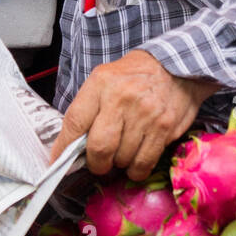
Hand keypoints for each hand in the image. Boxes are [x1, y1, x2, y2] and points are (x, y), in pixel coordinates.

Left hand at [49, 50, 217, 180]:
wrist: (176, 65)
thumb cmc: (134, 76)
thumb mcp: (104, 79)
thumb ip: (88, 109)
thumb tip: (70, 146)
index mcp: (101, 83)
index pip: (75, 122)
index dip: (64, 147)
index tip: (59, 160)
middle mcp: (122, 98)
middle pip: (99, 148)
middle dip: (95, 163)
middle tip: (98, 163)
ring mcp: (145, 114)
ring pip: (122, 159)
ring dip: (119, 163)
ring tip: (123, 151)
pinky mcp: (164, 127)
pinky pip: (144, 163)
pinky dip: (136, 169)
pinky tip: (136, 160)